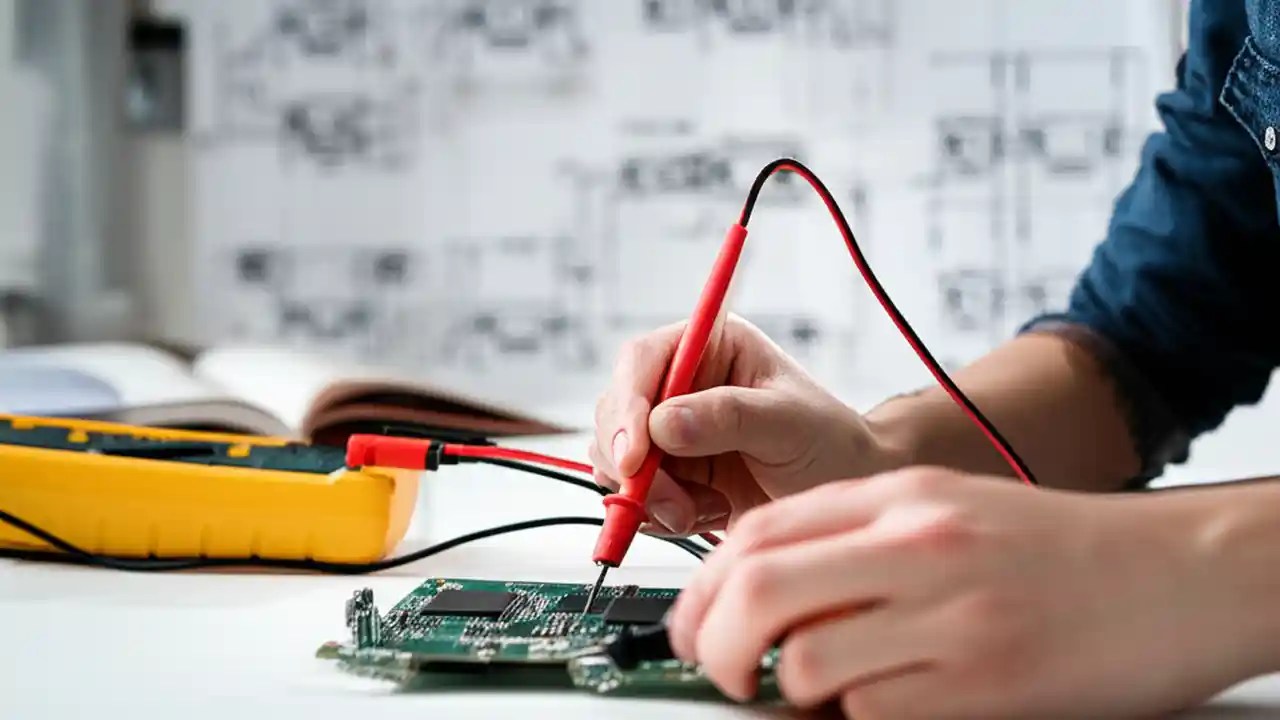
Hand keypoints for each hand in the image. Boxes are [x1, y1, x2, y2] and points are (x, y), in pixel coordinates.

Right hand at [590, 314, 896, 536]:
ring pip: (615, 459)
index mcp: (710, 346)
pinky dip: (660, 516)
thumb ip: (728, 417)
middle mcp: (681, 385)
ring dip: (648, 496)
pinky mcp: (667, 475)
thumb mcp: (788, 423)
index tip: (634, 455)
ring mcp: (669, 433)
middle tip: (668, 502)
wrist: (842, 496)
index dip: (627, 406)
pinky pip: (633, 497)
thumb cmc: (831, 444)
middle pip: (615, 413)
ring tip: (699, 510)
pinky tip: (707, 513)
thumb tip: (664, 424)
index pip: (642, 361)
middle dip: (633, 464)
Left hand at [665, 467, 1259, 718]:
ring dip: (793, 692)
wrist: (1175, 576)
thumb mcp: (946, 508)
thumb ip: (853, 535)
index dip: (702, 586)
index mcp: (900, 499)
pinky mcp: (983, 685)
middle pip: (760, 591)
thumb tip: (759, 585)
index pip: (759, 533)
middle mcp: (917, 547)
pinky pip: (872, 715)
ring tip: (820, 694)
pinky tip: (889, 704)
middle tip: (723, 669)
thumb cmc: (1058, 549)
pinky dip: (859, 719)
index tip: (690, 624)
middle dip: (715, 641)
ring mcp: (950, 616)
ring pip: (807, 664)